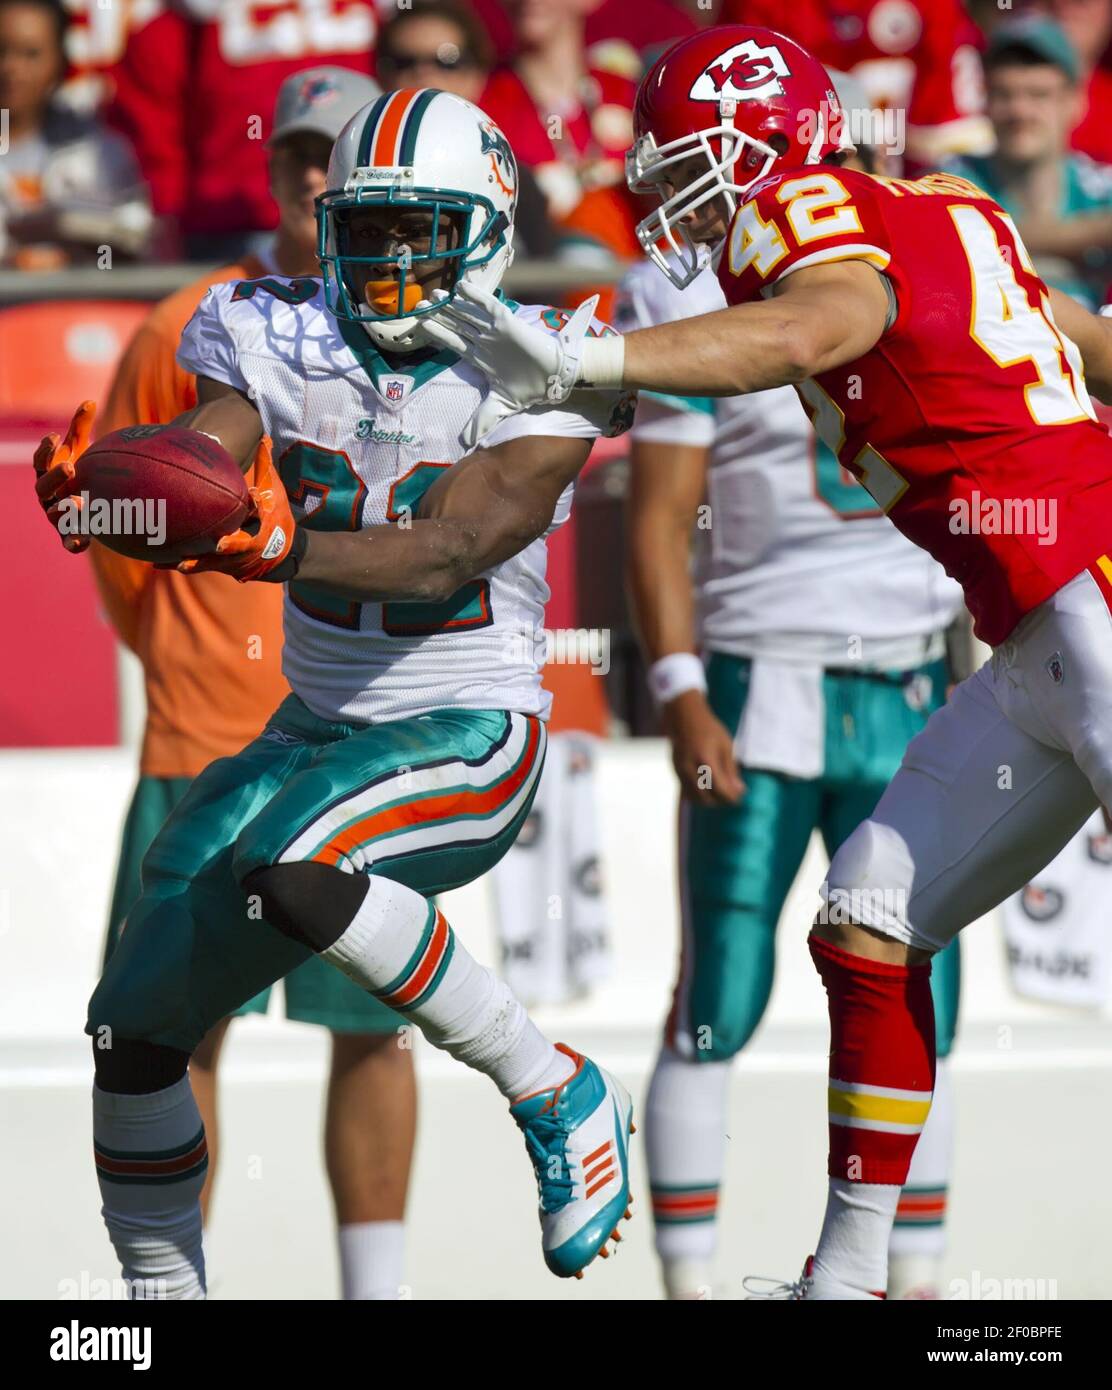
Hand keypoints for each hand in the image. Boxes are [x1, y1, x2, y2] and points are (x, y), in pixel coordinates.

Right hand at [33, 400, 96, 552]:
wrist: (93, 504)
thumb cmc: (83, 473)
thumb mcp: (82, 451)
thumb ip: (81, 428)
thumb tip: (89, 401)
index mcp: (48, 474)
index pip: (40, 461)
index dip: (45, 449)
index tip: (56, 437)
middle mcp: (48, 496)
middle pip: (43, 487)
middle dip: (54, 476)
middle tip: (70, 467)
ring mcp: (57, 517)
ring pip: (53, 514)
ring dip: (62, 508)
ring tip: (77, 502)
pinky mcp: (70, 535)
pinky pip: (69, 542)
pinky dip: (73, 543)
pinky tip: (84, 541)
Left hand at [175, 437, 297, 581]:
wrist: (285, 553)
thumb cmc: (279, 517)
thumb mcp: (275, 492)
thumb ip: (266, 467)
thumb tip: (264, 437)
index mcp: (258, 539)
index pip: (246, 542)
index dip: (233, 544)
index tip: (221, 543)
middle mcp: (243, 555)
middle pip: (220, 559)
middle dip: (202, 560)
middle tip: (182, 561)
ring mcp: (231, 563)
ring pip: (206, 565)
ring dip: (187, 564)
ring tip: (163, 563)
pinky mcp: (222, 566)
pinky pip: (200, 566)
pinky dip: (181, 564)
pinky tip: (156, 563)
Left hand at [417, 283, 597, 448]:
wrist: (553, 378)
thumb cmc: (529, 388)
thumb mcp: (500, 406)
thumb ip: (482, 419)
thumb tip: (466, 442)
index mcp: (479, 357)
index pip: (452, 342)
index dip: (437, 333)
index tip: (419, 324)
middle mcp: (484, 341)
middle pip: (455, 324)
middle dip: (438, 315)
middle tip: (418, 304)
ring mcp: (495, 331)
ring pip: (468, 314)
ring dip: (451, 304)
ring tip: (433, 294)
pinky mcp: (508, 323)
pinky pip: (489, 306)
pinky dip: (476, 297)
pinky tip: (460, 287)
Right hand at [662, 690, 744, 806]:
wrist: (683, 716)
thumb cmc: (709, 728)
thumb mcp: (726, 745)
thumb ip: (731, 770)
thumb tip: (739, 791)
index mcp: (706, 760)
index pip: (720, 790)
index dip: (732, 797)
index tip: (739, 796)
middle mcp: (690, 769)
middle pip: (707, 799)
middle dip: (721, 800)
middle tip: (731, 793)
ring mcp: (680, 771)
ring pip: (695, 799)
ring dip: (709, 800)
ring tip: (719, 790)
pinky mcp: (675, 772)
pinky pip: (686, 792)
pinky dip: (698, 795)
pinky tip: (707, 786)